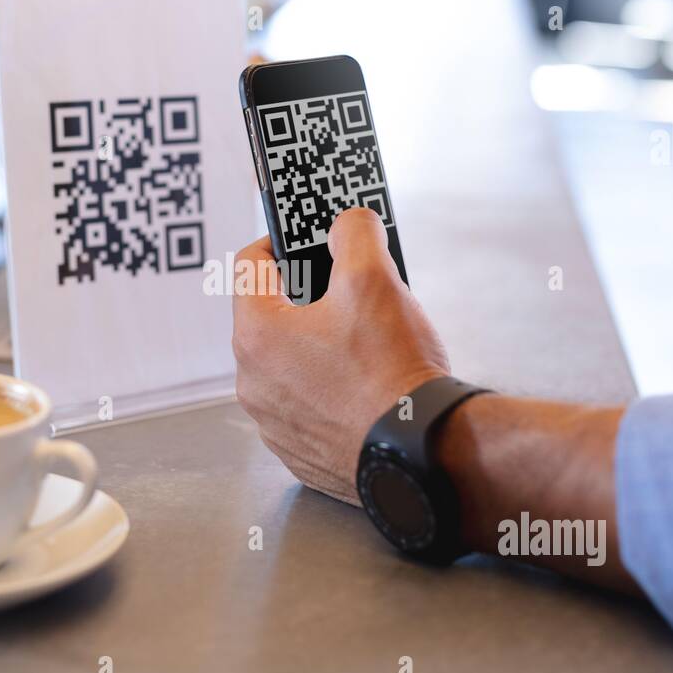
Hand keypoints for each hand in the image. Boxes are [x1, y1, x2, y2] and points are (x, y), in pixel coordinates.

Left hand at [232, 208, 450, 503]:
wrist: (423, 451)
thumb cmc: (394, 373)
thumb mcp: (375, 279)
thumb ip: (353, 232)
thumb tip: (346, 221)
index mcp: (257, 335)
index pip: (248, 266)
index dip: (278, 243)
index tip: (300, 241)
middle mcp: (252, 382)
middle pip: (267, 317)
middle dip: (302, 299)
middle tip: (344, 294)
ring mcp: (272, 422)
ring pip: (284, 364)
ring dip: (313, 347)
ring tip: (360, 344)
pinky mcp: (297, 451)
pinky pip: (302, 406)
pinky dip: (324, 391)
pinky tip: (361, 385)